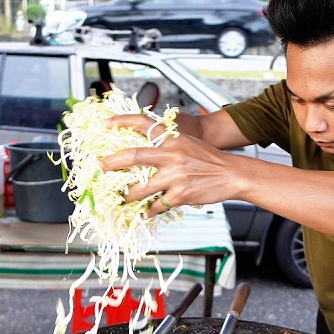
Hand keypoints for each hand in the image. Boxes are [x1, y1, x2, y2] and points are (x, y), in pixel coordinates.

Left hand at [100, 114, 240, 215]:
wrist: (231, 174)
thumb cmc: (208, 159)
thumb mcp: (187, 143)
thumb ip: (166, 144)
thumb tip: (143, 151)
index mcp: (172, 139)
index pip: (143, 123)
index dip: (122, 121)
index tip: (106, 124)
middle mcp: (171, 155)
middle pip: (134, 156)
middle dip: (113, 163)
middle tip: (103, 167)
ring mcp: (175, 176)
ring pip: (141, 188)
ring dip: (128, 195)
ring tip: (122, 198)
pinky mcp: (179, 195)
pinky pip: (156, 206)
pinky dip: (149, 211)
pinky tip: (145, 212)